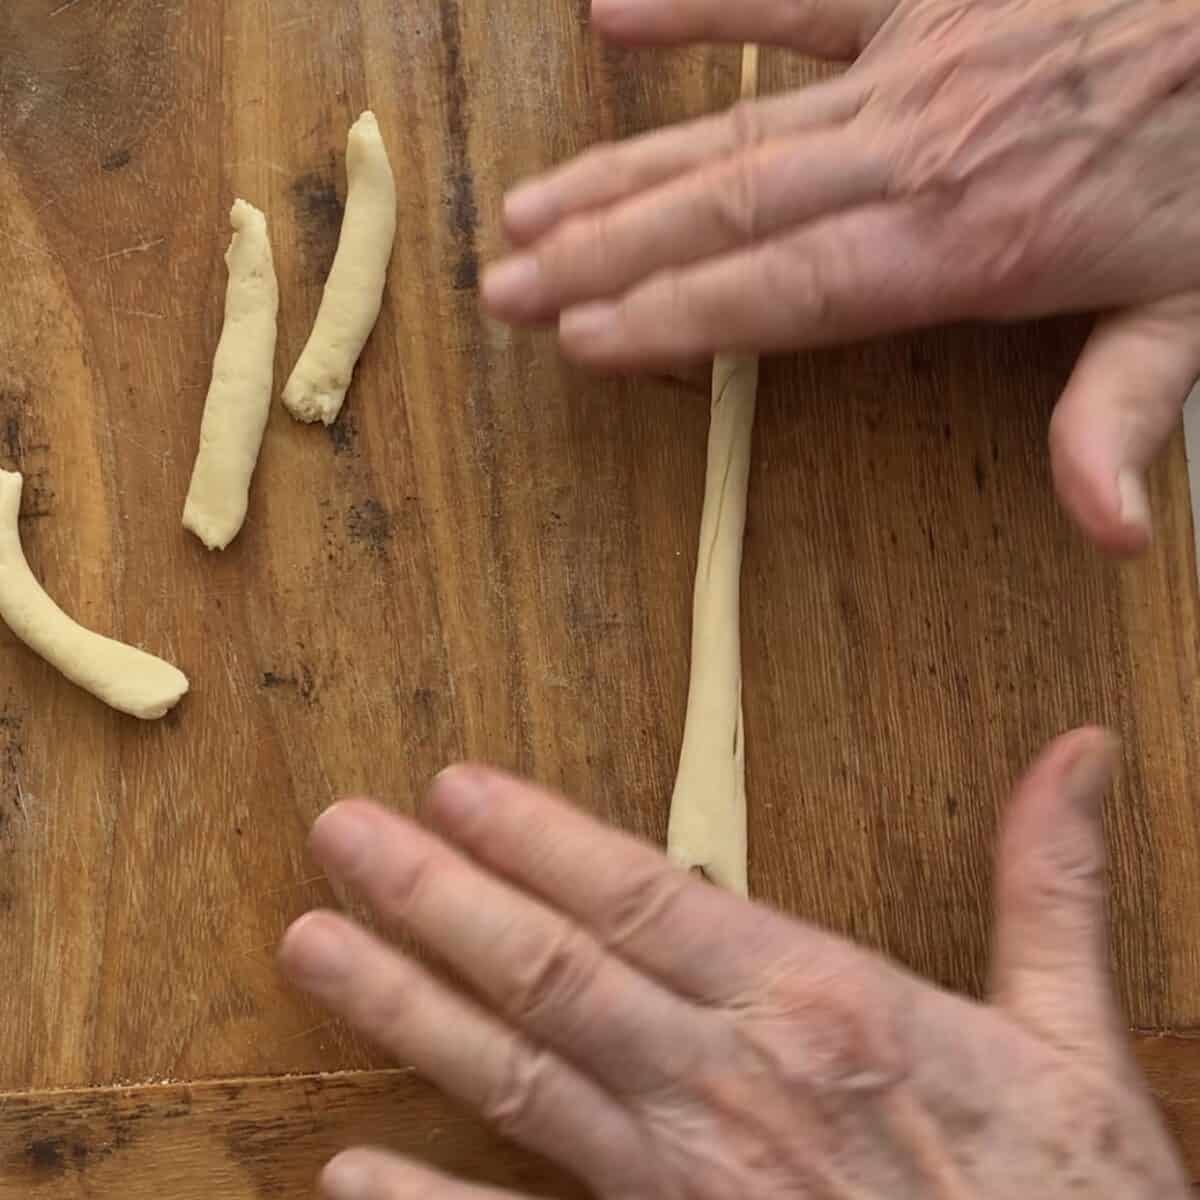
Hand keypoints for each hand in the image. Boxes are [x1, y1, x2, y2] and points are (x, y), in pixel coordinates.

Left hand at [279, 728, 1187, 1198]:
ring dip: (403, 1012)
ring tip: (312, 948)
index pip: (643, 894)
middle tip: (339, 836)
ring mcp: (681, 1187)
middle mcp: (727, 1086)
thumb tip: (1077, 754)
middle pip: (549, 971)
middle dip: (432, 897)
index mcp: (817, 1006)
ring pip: (514, 1079)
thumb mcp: (1071, 1038)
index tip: (453, 787)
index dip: (536, 836)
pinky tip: (346, 1174)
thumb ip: (1049, 884)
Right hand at [481, 0, 1199, 555]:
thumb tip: (1109, 533)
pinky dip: (698, 2)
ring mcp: (908, 60)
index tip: (585, 340)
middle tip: (505, 290)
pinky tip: (612, 20)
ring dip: (618, 173)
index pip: (786, 293)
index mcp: (968, 243)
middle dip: (604, 259)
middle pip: (725, 216)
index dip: (677, 318)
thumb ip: (1125, 413)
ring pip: (730, 129)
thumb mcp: (1194, 301)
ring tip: (528, 212)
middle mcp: (911, 155)